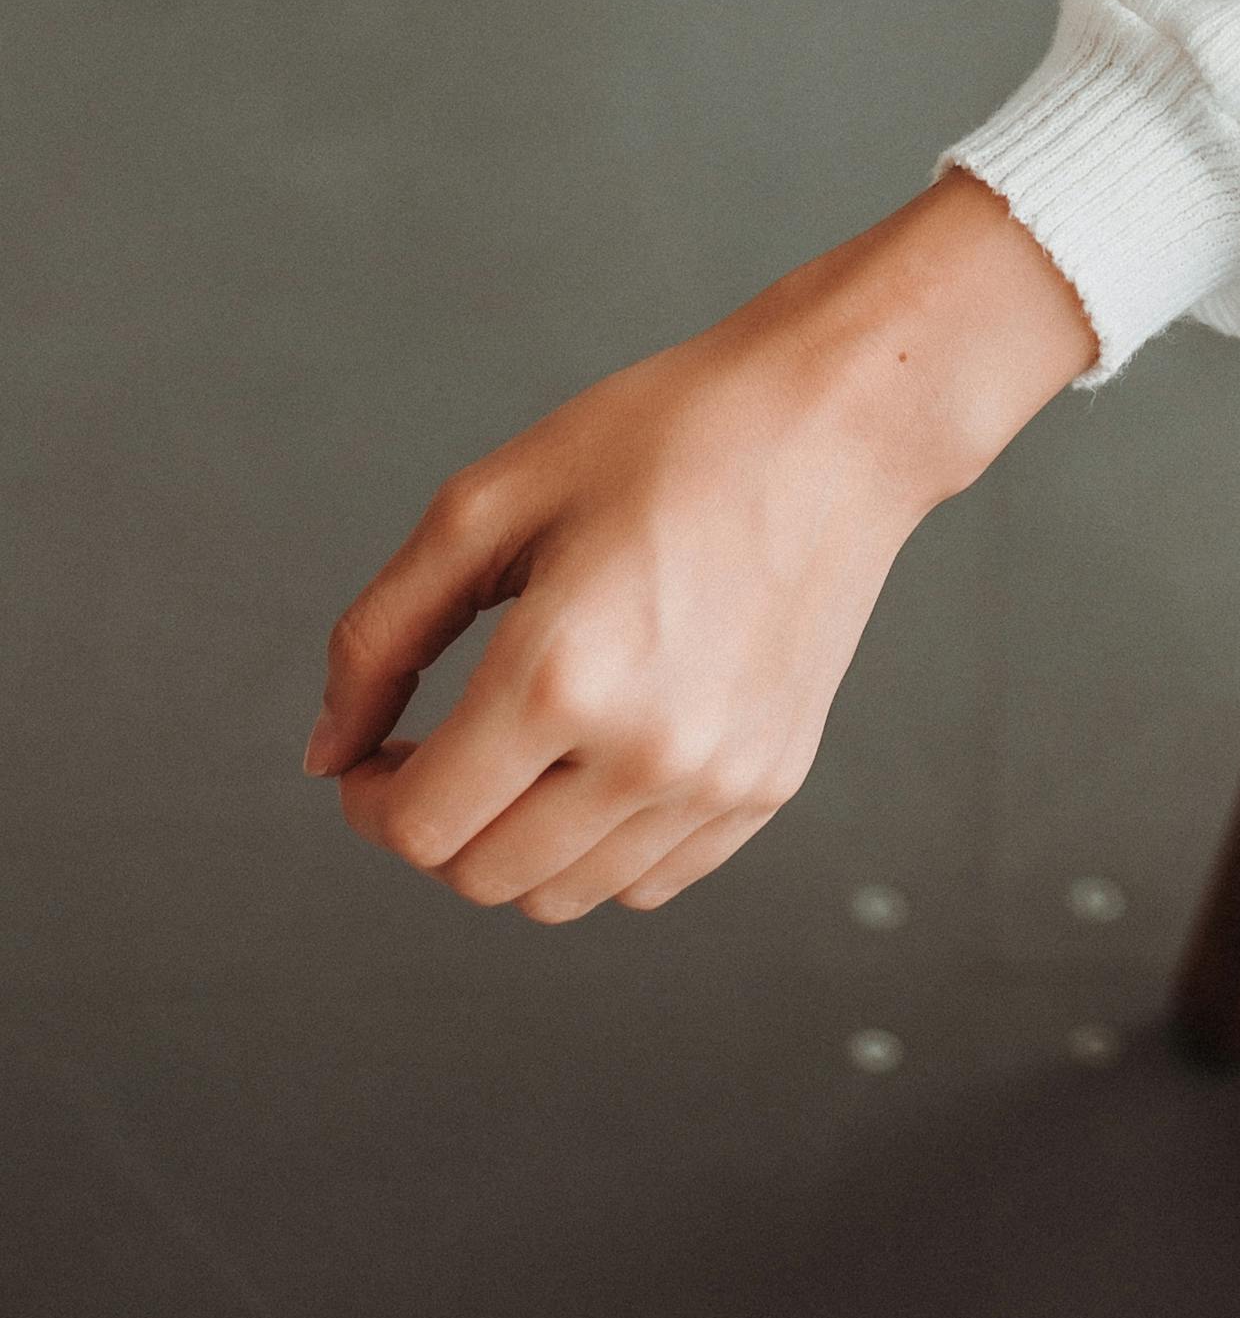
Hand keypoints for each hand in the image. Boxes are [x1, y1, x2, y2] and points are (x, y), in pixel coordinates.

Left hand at [305, 170, 1094, 920]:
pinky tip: (601, 752)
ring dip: (512, 841)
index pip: (421, 827)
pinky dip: (598, 845)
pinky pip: (646, 880)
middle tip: (435, 747)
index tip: (373, 753)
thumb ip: (380, 637)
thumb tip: (326, 755)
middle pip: (480, 878)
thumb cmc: (665, 436)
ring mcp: (718, 778)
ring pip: (562, 896)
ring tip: (523, 746)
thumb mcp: (488, 504)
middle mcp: (646, 750)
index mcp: (562, 675)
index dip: (369, 800)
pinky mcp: (769, 784)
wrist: (837, 421)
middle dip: (432, 825)